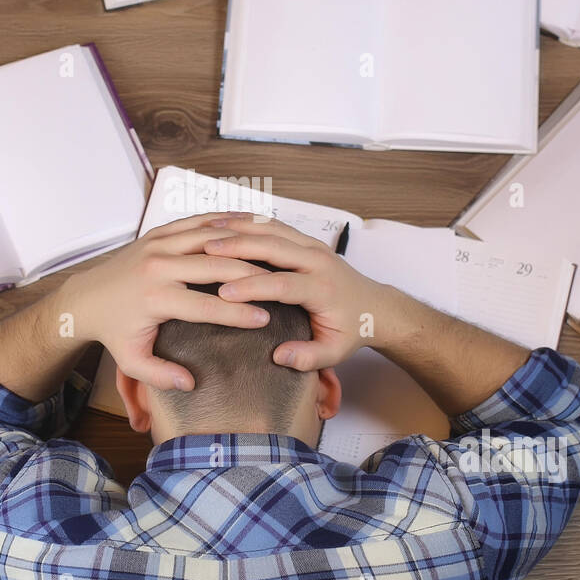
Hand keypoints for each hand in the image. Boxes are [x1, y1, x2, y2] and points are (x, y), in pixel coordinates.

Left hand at [61, 213, 271, 391]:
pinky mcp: (159, 232)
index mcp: (155, 297)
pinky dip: (224, 222)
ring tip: (273, 251)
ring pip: (210, 238)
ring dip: (243, 244)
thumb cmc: (114, 331)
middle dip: (251, 276)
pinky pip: (197, 222)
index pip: (206, 306)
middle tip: (280, 283)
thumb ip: (159, 375)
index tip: (266, 320)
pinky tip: (249, 225)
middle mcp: (158, 265)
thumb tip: (189, 384)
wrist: (86, 298)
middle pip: (216, 266)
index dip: (238, 314)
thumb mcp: (131, 360)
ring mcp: (158, 244)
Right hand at [202, 215, 396, 370]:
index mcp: (323, 288)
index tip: (223, 294)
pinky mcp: (305, 240)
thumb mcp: (335, 352)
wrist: (375, 306)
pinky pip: (274, 225)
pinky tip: (225, 223)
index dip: (252, 287)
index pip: (283, 284)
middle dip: (238, 247)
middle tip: (205, 250)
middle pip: (274, 246)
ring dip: (239, 228)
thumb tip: (279, 357)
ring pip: (272, 229)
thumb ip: (309, 357)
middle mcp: (318, 260)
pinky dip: (248, 222)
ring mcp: (312, 246)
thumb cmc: (352, 330)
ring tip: (207, 231)